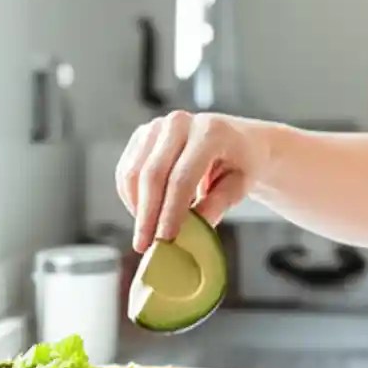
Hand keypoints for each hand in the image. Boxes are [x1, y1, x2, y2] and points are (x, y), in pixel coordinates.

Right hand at [115, 111, 273, 251]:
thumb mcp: (239, 185)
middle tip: (145, 245)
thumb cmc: (240, 164)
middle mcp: (180, 123)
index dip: (170, 212)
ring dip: (136, 207)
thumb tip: (190, 231)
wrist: (237, 140)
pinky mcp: (142, 135)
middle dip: (147, 214)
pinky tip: (144, 213)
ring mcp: (157, 126)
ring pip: (134, 173)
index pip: (182, 178)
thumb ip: (216, 205)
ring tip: (148, 231)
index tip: (165, 239)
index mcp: (209, 132)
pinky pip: (126, 171)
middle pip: (152, 175)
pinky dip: (131, 196)